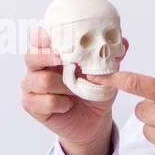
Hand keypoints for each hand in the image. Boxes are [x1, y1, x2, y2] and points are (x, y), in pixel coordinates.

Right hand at [21, 27, 128, 154]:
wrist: (94, 120)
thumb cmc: (94, 91)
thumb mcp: (106, 71)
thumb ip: (111, 55)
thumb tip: (122, 41)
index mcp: (52, 52)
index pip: (38, 38)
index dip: (42, 35)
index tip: (51, 35)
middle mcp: (38, 67)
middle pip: (31, 56)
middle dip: (47, 56)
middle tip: (63, 59)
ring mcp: (32, 86)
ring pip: (41, 80)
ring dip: (62, 86)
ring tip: (74, 90)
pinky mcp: (32, 105)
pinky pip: (45, 102)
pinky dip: (61, 103)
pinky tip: (68, 105)